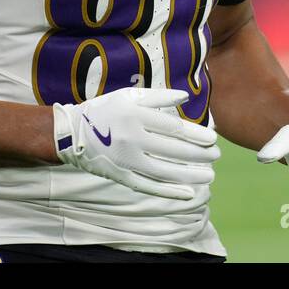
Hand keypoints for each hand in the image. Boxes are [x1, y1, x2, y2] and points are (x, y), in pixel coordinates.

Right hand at [53, 87, 219, 199]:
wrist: (72, 133)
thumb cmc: (106, 110)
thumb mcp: (129, 96)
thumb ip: (159, 96)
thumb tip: (186, 96)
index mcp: (135, 115)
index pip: (173, 128)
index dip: (196, 135)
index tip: (213, 139)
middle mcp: (132, 138)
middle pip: (173, 150)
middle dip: (199, 155)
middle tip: (216, 156)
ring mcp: (126, 160)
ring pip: (165, 171)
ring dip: (190, 175)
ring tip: (209, 175)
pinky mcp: (121, 176)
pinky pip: (149, 187)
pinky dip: (169, 192)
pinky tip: (188, 193)